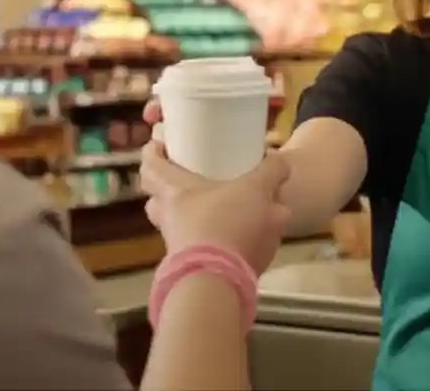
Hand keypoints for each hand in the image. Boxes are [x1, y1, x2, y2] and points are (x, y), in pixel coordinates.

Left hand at [139, 102, 291, 274]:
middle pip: (155, 201)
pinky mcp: (193, 270)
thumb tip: (278, 161)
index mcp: (174, 191)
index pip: (150, 167)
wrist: (219, 283)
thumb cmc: (228, 223)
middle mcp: (170, 219)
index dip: (152, 153)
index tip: (160, 144)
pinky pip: (200, 250)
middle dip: (168, 191)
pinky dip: (215, 243)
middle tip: (188, 181)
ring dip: (194, 220)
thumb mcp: (257, 189)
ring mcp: (179, 248)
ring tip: (221, 212)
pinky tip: (239, 242)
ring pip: (178, 228)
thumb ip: (270, 172)